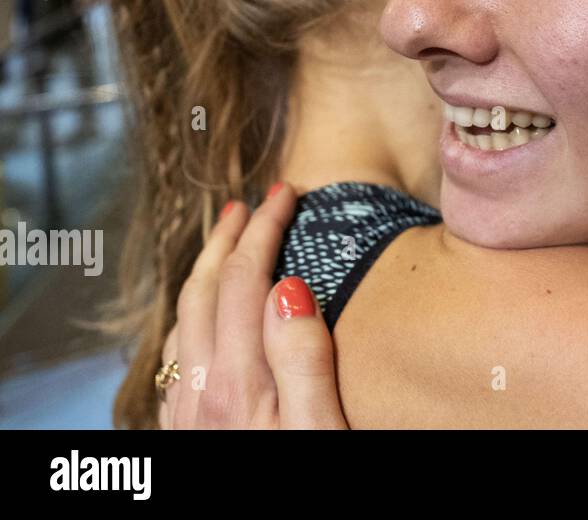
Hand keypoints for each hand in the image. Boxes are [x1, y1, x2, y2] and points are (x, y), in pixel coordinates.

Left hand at [157, 182, 347, 428]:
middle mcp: (201, 392)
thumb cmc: (309, 486)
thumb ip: (304, 361)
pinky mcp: (181, 433)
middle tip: (248, 204)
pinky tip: (205, 320)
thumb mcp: (322, 429)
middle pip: (202, 291)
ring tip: (226, 246)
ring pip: (181, 322)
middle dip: (226, 238)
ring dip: (204, 272)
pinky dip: (190, 318)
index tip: (285, 194)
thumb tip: (289, 288)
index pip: (244, 279)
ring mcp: (184, 414)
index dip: (265, 228)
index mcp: (239, 382)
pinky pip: (172, 359)